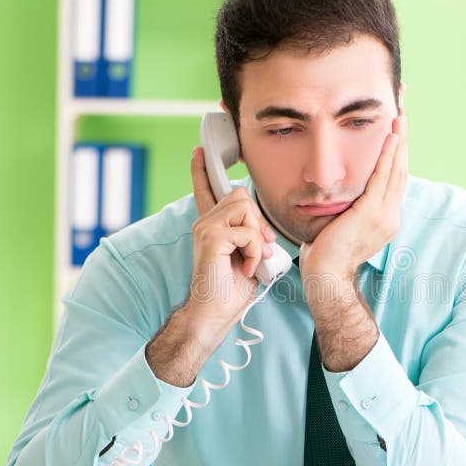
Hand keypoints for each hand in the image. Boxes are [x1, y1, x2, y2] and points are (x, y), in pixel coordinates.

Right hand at [185, 146, 276, 334]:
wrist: (216, 314)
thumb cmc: (232, 290)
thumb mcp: (248, 257)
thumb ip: (251, 237)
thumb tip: (266, 232)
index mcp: (212, 226)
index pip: (205, 190)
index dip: (202, 171)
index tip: (199, 151)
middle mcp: (205, 223)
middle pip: (240, 195)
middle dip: (259, 221)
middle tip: (262, 249)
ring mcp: (205, 229)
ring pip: (245, 209)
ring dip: (258, 238)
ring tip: (254, 260)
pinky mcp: (212, 239)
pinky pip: (247, 232)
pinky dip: (255, 252)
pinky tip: (248, 268)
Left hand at [298, 114, 407, 286]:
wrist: (326, 275)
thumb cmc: (326, 252)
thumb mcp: (343, 224)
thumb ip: (349, 206)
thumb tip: (342, 192)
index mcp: (386, 218)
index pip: (395, 178)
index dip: (399, 152)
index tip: (399, 129)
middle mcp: (390, 216)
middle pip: (401, 169)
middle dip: (403, 138)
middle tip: (403, 110)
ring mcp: (384, 215)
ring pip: (396, 171)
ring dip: (399, 141)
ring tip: (400, 116)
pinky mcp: (371, 213)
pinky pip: (383, 178)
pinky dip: (388, 157)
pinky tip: (391, 138)